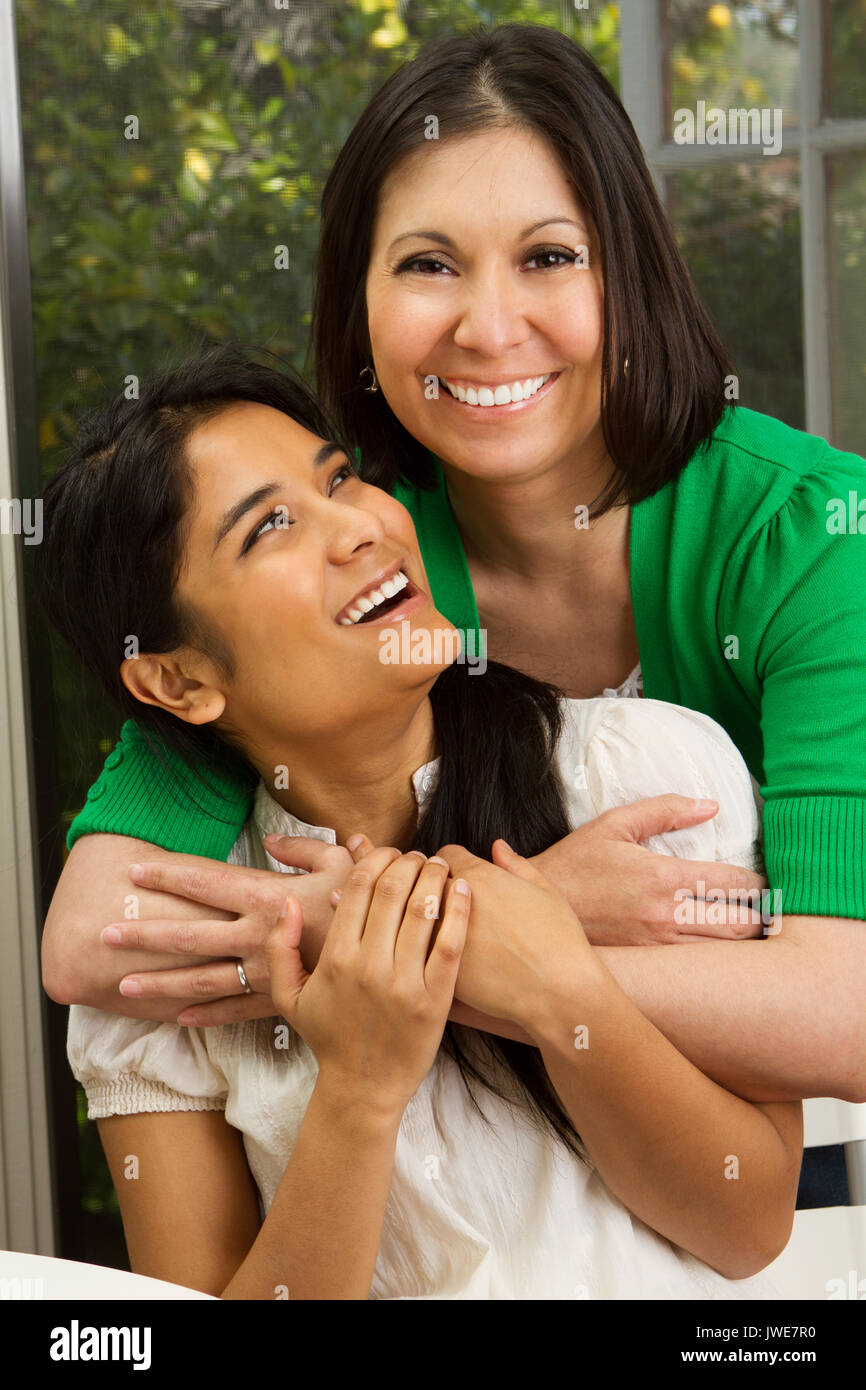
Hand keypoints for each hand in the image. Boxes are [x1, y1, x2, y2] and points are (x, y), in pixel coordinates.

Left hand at [105, 839, 352, 1025]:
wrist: (397, 957)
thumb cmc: (370, 903)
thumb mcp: (343, 861)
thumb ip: (304, 848)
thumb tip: (273, 839)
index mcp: (266, 897)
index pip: (204, 883)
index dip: (167, 875)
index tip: (134, 870)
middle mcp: (254, 937)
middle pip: (187, 936)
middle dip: (143, 934)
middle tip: (104, 935)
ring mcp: (263, 973)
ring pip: (199, 980)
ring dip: (158, 983)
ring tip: (121, 986)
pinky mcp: (278, 999)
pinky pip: (234, 1011)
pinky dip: (205, 1016)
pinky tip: (178, 1019)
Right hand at [267, 847, 469, 1114]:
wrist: (363, 1088)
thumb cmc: (329, 1038)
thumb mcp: (289, 996)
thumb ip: (280, 948)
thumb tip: (289, 903)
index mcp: (336, 958)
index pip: (359, 886)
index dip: (377, 858)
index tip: (389, 853)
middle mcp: (369, 966)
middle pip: (393, 889)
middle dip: (409, 861)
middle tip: (419, 856)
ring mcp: (404, 983)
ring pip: (424, 909)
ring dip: (435, 877)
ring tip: (441, 867)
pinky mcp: (435, 999)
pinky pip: (451, 943)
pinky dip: (460, 910)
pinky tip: (463, 891)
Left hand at [433, 840, 596, 1027]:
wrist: (561, 992)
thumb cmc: (560, 940)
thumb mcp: (546, 891)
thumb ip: (516, 864)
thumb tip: (497, 846)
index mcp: (480, 877)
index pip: (444, 854)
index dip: (452, 862)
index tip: (458, 874)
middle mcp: (455, 903)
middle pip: (425, 883)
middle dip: (433, 887)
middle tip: (448, 901)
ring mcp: (444, 938)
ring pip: (419, 919)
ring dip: (428, 920)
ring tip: (445, 929)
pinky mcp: (441, 970)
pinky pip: (424, 953)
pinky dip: (431, 953)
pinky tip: (448, 959)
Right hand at [528, 796, 768, 944]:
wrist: (535, 909)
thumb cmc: (575, 864)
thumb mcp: (614, 824)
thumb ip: (665, 809)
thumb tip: (710, 805)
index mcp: (663, 876)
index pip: (734, 883)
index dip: (760, 884)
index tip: (765, 883)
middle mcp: (665, 916)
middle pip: (740, 926)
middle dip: (762, 919)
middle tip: (767, 912)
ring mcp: (657, 947)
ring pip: (723, 954)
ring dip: (743, 943)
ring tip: (750, 933)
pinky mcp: (648, 967)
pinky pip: (697, 972)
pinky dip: (717, 963)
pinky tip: (720, 956)